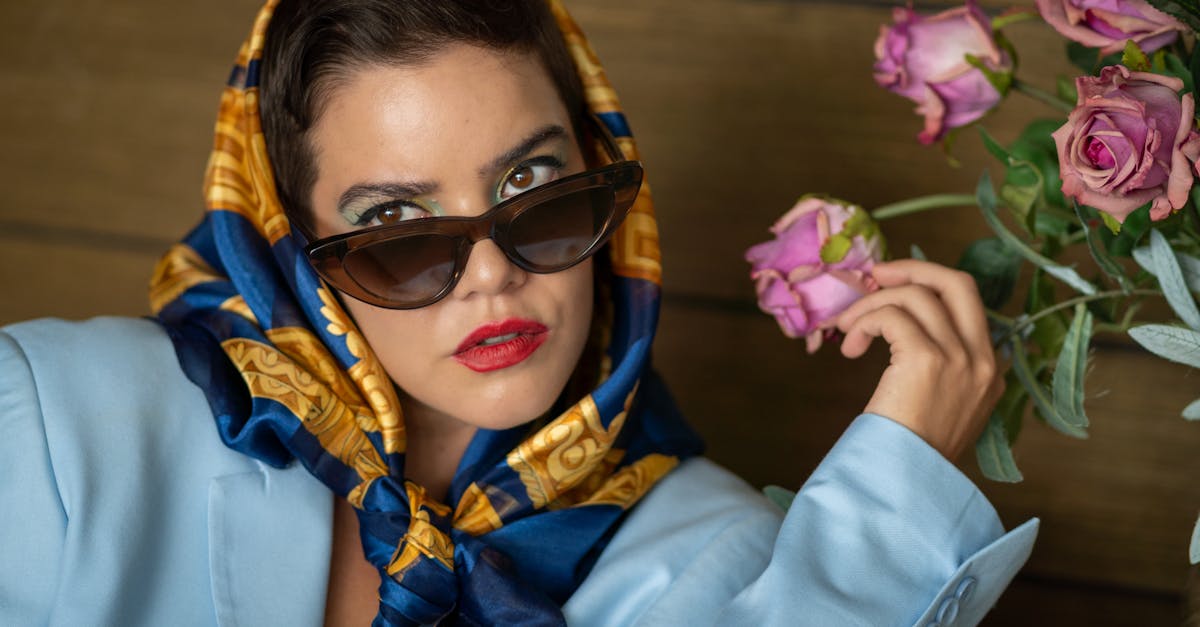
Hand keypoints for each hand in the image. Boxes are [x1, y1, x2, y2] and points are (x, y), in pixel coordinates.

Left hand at [835, 260, 1001, 461]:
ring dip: (870, 305)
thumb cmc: (911, 450)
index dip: (927, 286)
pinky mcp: (927, 360)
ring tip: (846, 332)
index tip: (892, 289)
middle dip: (913, 268)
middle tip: (876, 275)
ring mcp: (959, 359)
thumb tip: (897, 322)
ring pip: (914, 296)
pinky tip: (850, 347)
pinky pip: (891, 316)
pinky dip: (863, 322)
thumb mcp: (941, 406)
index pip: (967, 302)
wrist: (906, 483)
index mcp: (990, 370)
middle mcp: (983, 360)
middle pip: (957, 282)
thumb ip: (938, 366)